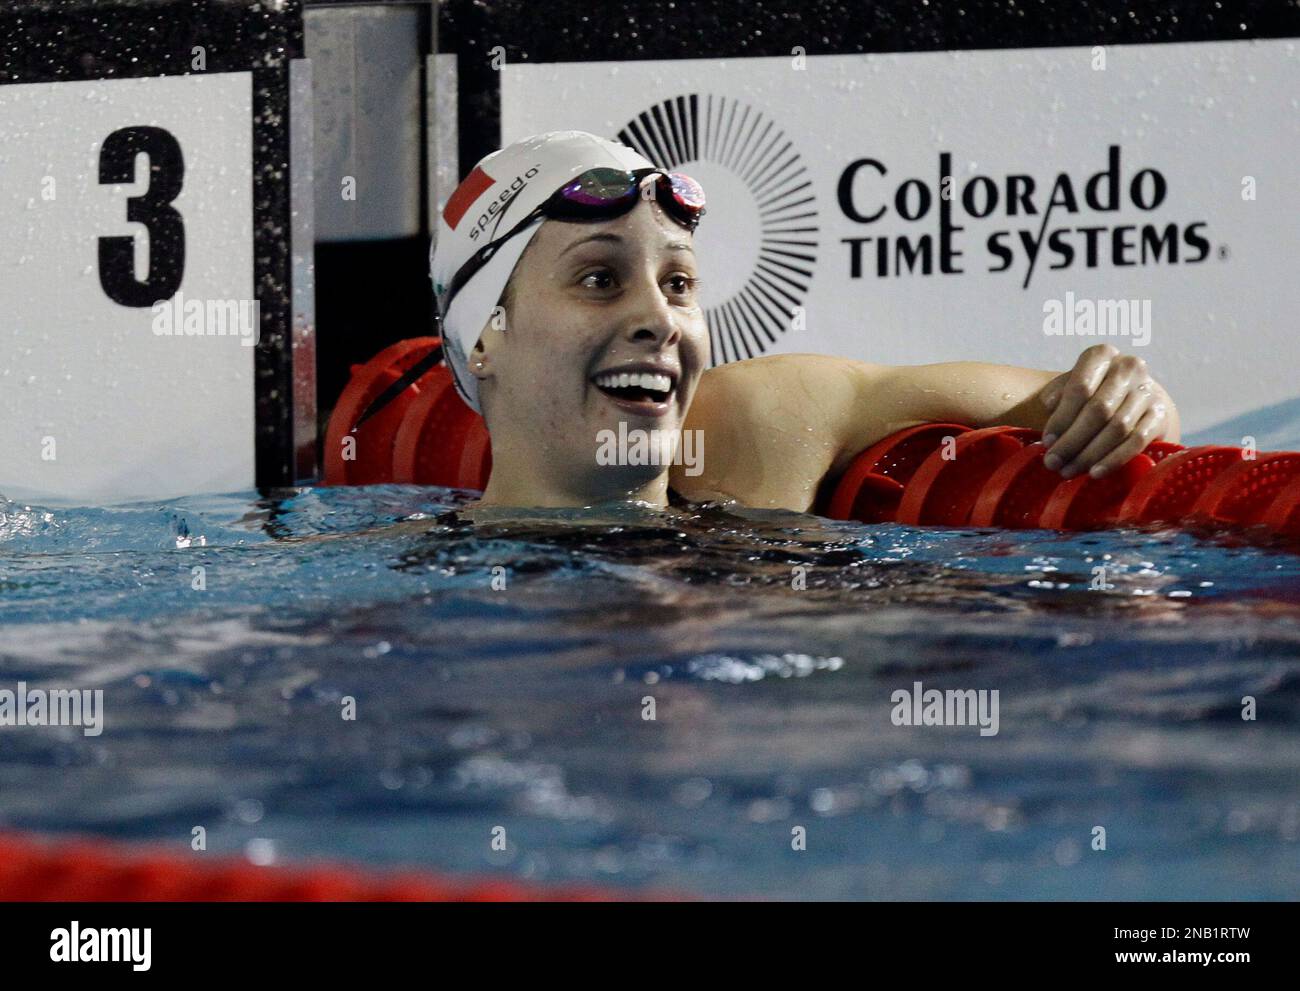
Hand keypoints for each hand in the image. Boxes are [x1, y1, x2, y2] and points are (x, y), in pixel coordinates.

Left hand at [1038, 344, 1172, 479]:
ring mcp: (1148, 390)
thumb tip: (1051, 404)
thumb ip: (1058, 393)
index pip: (1080, 387)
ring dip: (1089, 454)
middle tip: (1053, 463)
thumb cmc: (1091, 394)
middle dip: (1072, 441)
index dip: (1061, 418)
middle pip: (1098, 410)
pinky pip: (1136, 440)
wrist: (1133, 399)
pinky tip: (1095, 472)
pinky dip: (1114, 459)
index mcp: (1102, 355)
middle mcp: (1129, 367)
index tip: (1046, 442)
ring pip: (1117, 427)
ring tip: (1068, 471)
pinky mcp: (1161, 414)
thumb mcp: (1071, 387)